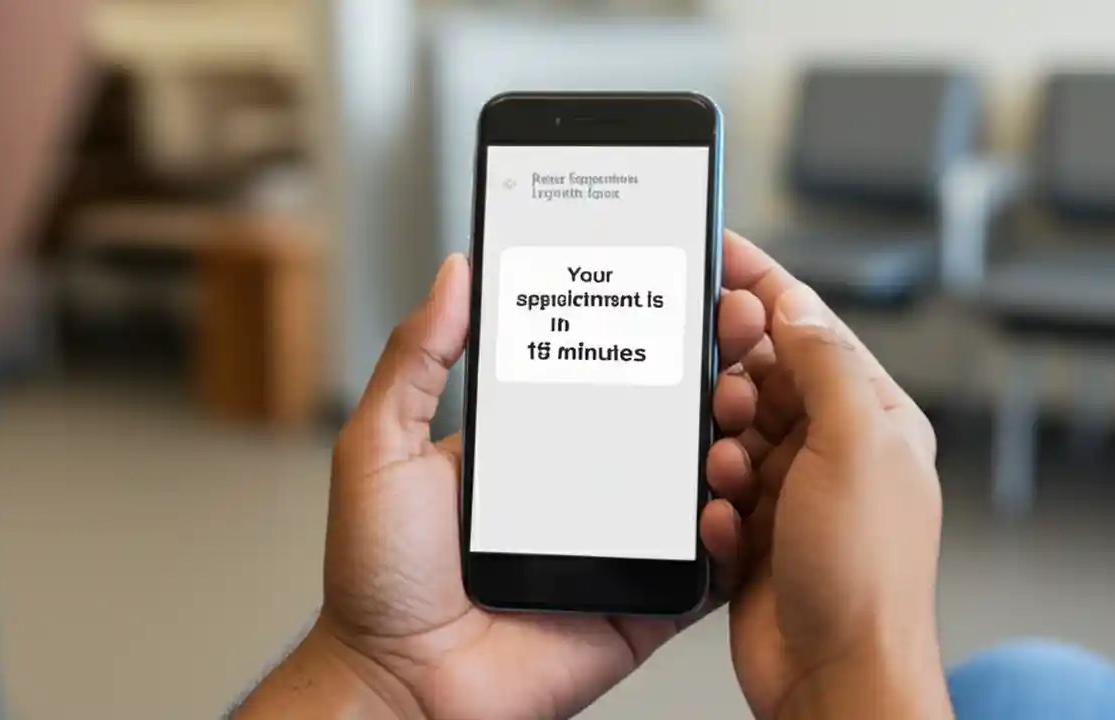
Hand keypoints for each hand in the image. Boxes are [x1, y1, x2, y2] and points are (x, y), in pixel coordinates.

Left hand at [237, 248, 765, 719]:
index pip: (599, 371)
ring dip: (728, 441)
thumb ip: (416, 359)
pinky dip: (731, 535)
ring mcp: (616, 543)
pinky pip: (704, 567)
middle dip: (706, 373)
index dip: (640, 331)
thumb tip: (456, 274)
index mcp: (529, 444)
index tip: (678, 285)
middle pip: (661, 421)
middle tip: (733, 330)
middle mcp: (579, 487)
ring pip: (695, 485)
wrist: (398, 685)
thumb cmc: (377, 576)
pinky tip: (731, 496)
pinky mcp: (642, 602)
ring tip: (737, 403)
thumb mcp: (380, 448)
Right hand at [704, 233, 949, 718]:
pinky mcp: (755, 532)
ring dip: (719, 451)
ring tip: (732, 477)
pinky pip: (713, 490)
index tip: (718, 251)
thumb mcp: (855, 445)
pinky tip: (732, 527)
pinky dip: (714, 504)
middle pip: (761, 375)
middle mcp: (834, 448)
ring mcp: (792, 491)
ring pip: (728, 432)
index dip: (761, 284)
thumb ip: (825, 365)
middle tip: (721, 397)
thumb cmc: (865, 576)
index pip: (810, 325)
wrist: (833, 677)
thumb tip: (797, 306)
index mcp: (872, 415)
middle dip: (731, 382)